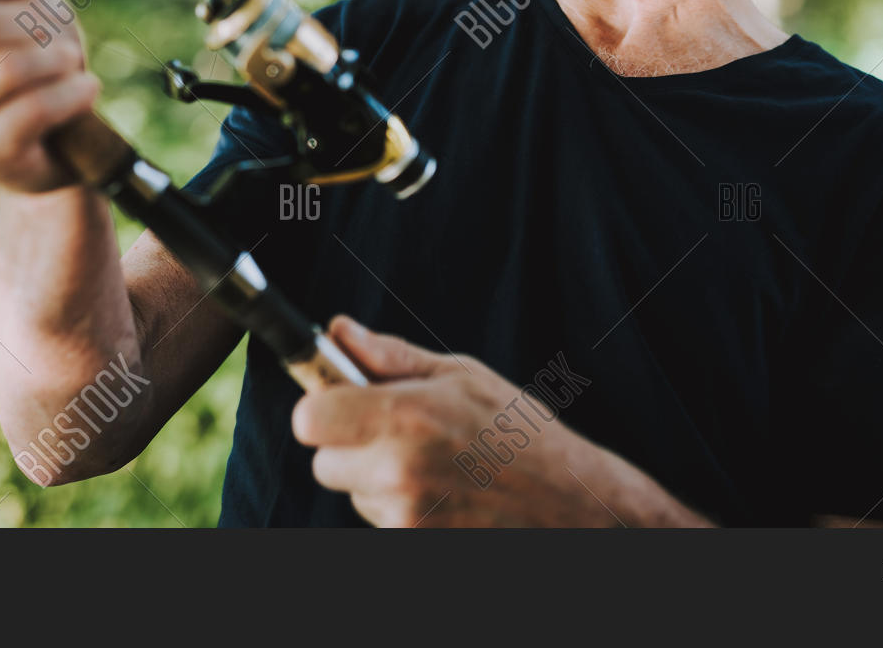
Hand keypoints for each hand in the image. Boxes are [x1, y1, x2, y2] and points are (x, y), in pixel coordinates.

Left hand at [293, 316, 696, 526]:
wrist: (574, 507)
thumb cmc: (522, 435)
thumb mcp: (461, 376)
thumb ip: (390, 356)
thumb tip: (337, 331)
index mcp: (404, 418)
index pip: (308, 419)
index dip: (323, 407)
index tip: (345, 402)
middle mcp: (396, 472)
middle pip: (324, 462)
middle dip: (352, 447)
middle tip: (402, 434)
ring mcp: (403, 520)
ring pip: (354, 496)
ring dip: (379, 482)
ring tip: (438, 468)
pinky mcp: (411, 550)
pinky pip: (381, 524)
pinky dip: (402, 512)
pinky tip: (444, 497)